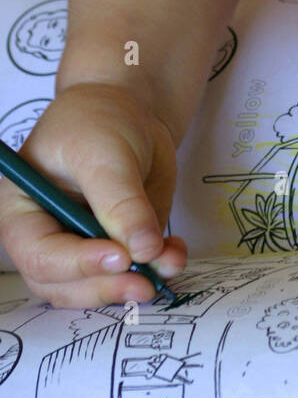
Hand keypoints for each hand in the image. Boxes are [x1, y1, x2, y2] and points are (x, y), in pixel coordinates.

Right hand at [0, 82, 186, 306]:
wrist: (130, 109)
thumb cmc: (100, 120)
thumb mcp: (106, 153)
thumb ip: (122, 202)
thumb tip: (144, 251)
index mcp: (23, 210)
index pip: (39, 253)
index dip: (77, 263)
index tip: (120, 257)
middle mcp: (46, 236)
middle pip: (63, 283)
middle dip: (106, 285)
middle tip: (146, 281)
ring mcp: (81, 245)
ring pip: (96, 288)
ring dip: (132, 284)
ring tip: (169, 265)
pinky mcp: (116, 246)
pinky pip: (131, 273)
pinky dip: (156, 269)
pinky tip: (174, 255)